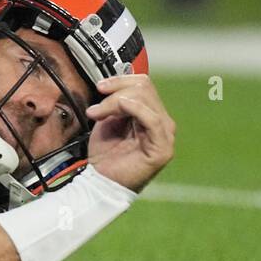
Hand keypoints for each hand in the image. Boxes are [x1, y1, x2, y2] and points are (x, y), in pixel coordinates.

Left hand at [86, 74, 175, 191]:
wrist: (101, 181)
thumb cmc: (105, 154)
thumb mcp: (107, 120)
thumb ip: (115, 102)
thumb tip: (113, 83)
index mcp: (150, 114)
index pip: (143, 84)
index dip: (120, 80)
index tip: (99, 86)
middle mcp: (161, 121)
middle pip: (144, 88)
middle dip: (115, 90)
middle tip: (96, 105)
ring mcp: (165, 134)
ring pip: (145, 99)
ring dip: (114, 102)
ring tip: (97, 114)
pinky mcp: (162, 147)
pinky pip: (152, 118)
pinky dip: (130, 108)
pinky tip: (112, 112)